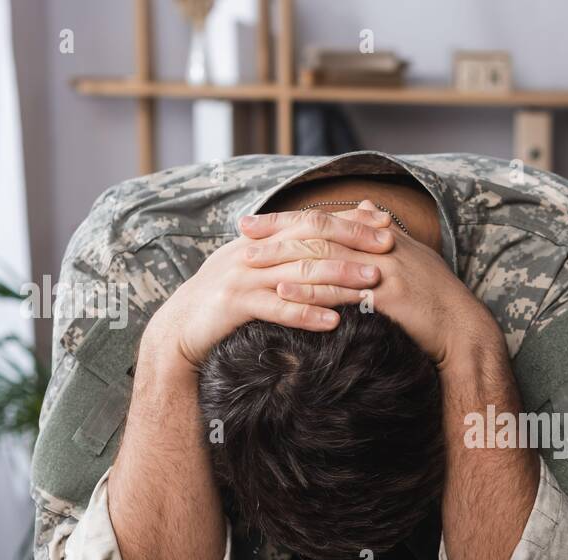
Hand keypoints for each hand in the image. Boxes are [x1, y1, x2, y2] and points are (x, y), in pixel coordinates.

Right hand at [151, 205, 393, 369]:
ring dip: (338, 278)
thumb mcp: (256, 271)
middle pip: (309, 241)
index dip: (349, 223)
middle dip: (352, 244)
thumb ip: (288, 256)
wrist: (179, 328)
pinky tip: (333, 321)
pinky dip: (306, 315)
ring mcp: (242, 277)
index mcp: (261, 239)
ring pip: (298, 274)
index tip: (385, 227)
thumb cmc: (225, 302)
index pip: (312, 222)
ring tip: (371, 284)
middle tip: (388, 251)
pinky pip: (276, 309)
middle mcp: (252, 252)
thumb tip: (329, 248)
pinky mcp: (233, 306)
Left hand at [241, 200, 497, 367]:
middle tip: (242, 235)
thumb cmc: (437, 298)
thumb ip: (384, 231)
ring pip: (324, 257)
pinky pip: (340, 291)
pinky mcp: (388, 296)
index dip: (289, 218)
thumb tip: (367, 205)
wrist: (464, 330)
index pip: (327, 218)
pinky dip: (309, 290)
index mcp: (382, 234)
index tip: (257, 221)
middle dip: (278, 232)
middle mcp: (381, 245)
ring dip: (284, 259)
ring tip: (250, 264)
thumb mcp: (413, 254)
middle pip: (320, 231)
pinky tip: (283, 292)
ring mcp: (385, 269)